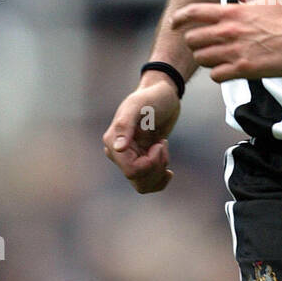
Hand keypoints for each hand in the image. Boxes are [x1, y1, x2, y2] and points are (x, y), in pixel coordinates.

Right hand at [102, 78, 180, 192]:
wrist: (164, 95)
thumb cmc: (152, 97)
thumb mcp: (140, 105)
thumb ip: (125, 125)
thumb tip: (117, 149)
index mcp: (113, 141)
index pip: (131, 170)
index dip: (151, 163)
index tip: (160, 144)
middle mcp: (117, 153)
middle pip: (138, 178)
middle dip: (156, 166)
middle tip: (162, 145)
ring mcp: (129, 158)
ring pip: (142, 184)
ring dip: (158, 173)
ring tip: (163, 151)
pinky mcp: (141, 161)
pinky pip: (147, 183)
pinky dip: (160, 180)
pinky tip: (168, 171)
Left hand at [171, 0, 281, 82]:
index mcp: (232, 12)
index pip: (193, 13)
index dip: (178, 18)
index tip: (174, 24)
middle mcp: (229, 31)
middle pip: (192, 39)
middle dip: (194, 42)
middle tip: (203, 44)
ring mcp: (235, 51)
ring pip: (202, 58)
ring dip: (205, 58)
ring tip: (216, 56)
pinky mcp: (243, 69)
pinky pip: (216, 75)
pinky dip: (218, 73)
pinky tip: (226, 69)